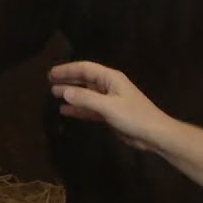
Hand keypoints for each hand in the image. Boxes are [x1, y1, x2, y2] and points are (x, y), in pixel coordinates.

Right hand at [47, 60, 172, 151]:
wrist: (153, 134)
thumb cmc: (133, 116)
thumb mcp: (108, 106)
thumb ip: (85, 98)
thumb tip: (64, 91)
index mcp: (110, 78)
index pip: (85, 68)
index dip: (68, 69)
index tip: (51, 73)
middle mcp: (108, 86)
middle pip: (84, 79)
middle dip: (68, 79)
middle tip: (49, 81)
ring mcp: (109, 101)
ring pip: (85, 94)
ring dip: (71, 94)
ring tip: (54, 94)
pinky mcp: (109, 114)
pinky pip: (89, 108)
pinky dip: (78, 109)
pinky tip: (65, 110)